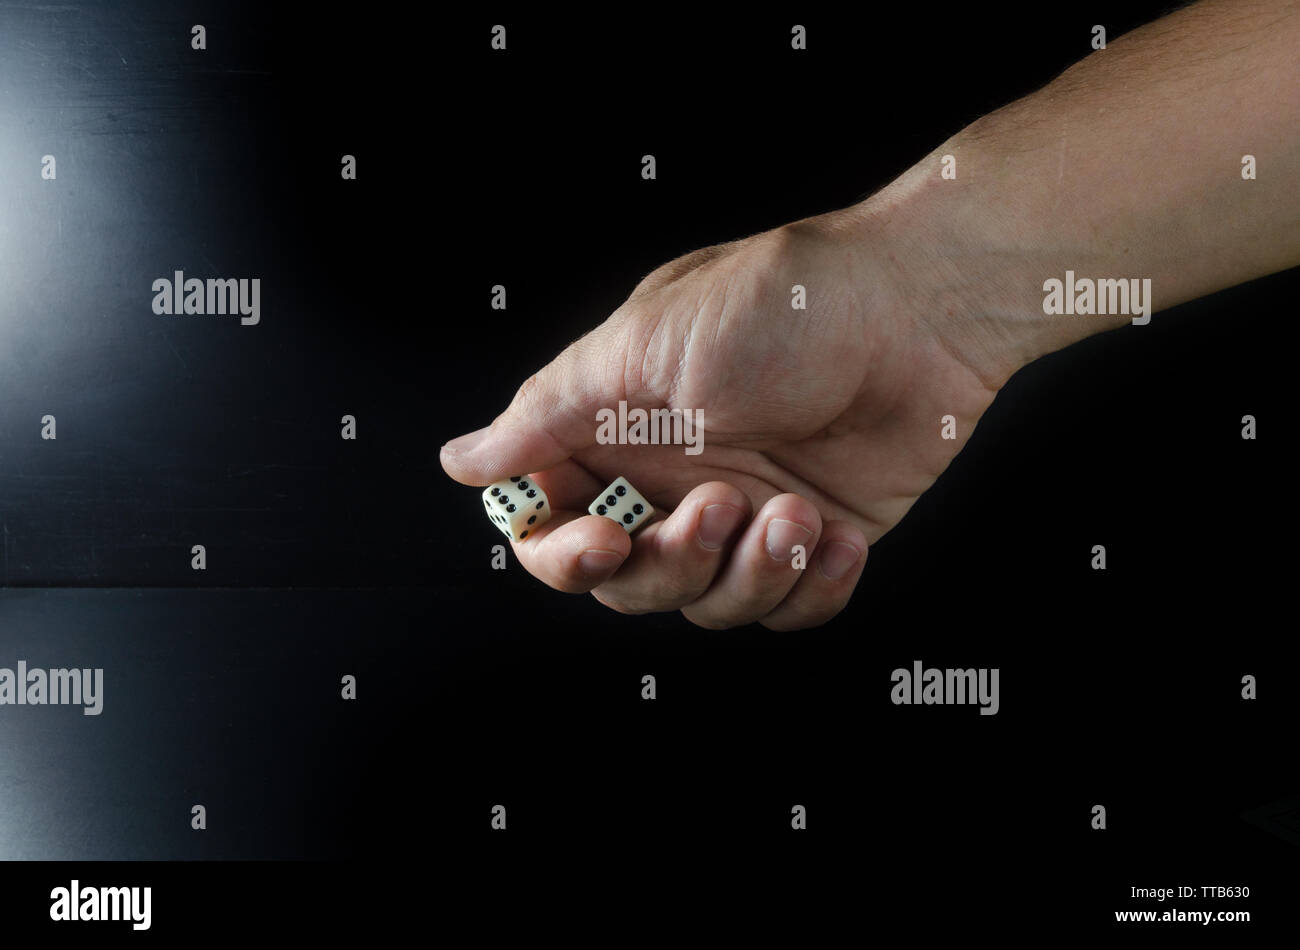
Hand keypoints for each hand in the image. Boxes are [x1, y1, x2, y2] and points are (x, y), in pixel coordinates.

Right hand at [440, 204, 1010, 629]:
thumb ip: (549, 414)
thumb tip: (461, 462)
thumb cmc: (780, 306)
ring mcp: (747, 512)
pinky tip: (836, 537)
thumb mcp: (642, 348)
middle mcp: (675, 477)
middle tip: (722, 505)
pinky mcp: (814, 536)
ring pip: (710, 605)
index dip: (561, 553)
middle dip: (672, 563)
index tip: (600, 543)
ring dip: (751, 575)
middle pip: (630, 583)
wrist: (921, 309)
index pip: (554, 523)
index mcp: (617, 430)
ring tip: (795, 514)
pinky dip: (810, 588)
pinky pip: (789, 606)